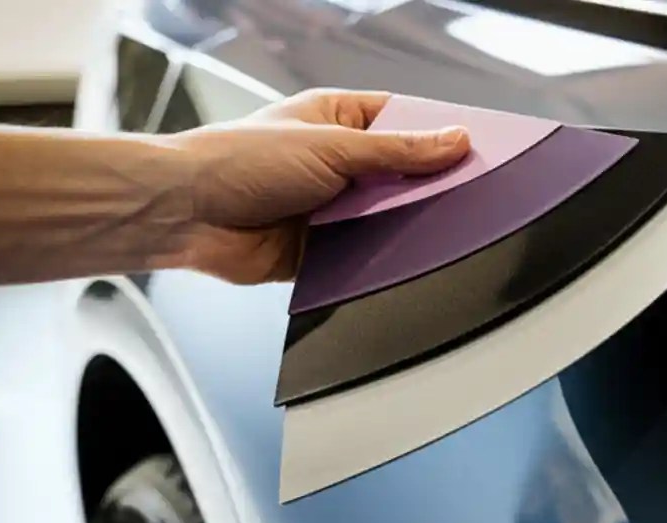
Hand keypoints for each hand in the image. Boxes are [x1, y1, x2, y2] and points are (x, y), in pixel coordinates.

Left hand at [162, 89, 469, 283]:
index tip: (480, 147)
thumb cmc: (237, 162)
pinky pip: (366, 255)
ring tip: (436, 229)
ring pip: (387, 218)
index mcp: (338, 120)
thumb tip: (454, 140)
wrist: (186, 215)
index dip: (442, 134)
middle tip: (467, 195)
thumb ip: (398, 151)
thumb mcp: (331, 148)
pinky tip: (399, 258)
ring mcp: (331, 207)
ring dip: (403, 225)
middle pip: (402, 174)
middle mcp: (337, 162)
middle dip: (427, 187)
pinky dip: (381, 258)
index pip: (405, 122)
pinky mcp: (323, 250)